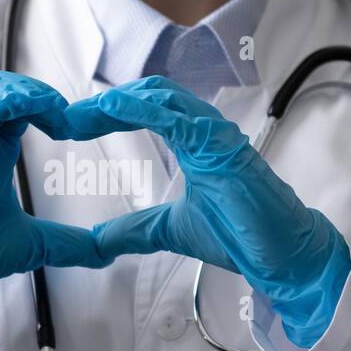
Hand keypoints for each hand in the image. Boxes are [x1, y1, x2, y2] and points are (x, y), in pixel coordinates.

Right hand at [0, 72, 108, 350]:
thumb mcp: (36, 245)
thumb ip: (74, 244)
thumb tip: (111, 254)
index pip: (24, 108)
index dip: (51, 108)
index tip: (78, 127)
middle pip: (2, 90)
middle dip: (36, 93)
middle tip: (65, 112)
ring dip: (16, 92)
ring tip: (47, 107)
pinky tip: (13, 111)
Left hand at [69, 76, 350, 347]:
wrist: (280, 255)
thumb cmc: (240, 235)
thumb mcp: (170, 230)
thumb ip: (134, 230)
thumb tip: (97, 241)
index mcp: (193, 142)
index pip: (145, 111)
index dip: (108, 112)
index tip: (74, 126)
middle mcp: (204, 130)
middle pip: (149, 94)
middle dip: (106, 102)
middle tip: (69, 118)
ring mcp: (215, 134)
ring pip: (162, 96)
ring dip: (119, 101)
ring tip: (85, 112)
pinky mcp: (222, 146)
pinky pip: (178, 116)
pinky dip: (143, 108)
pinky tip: (114, 109)